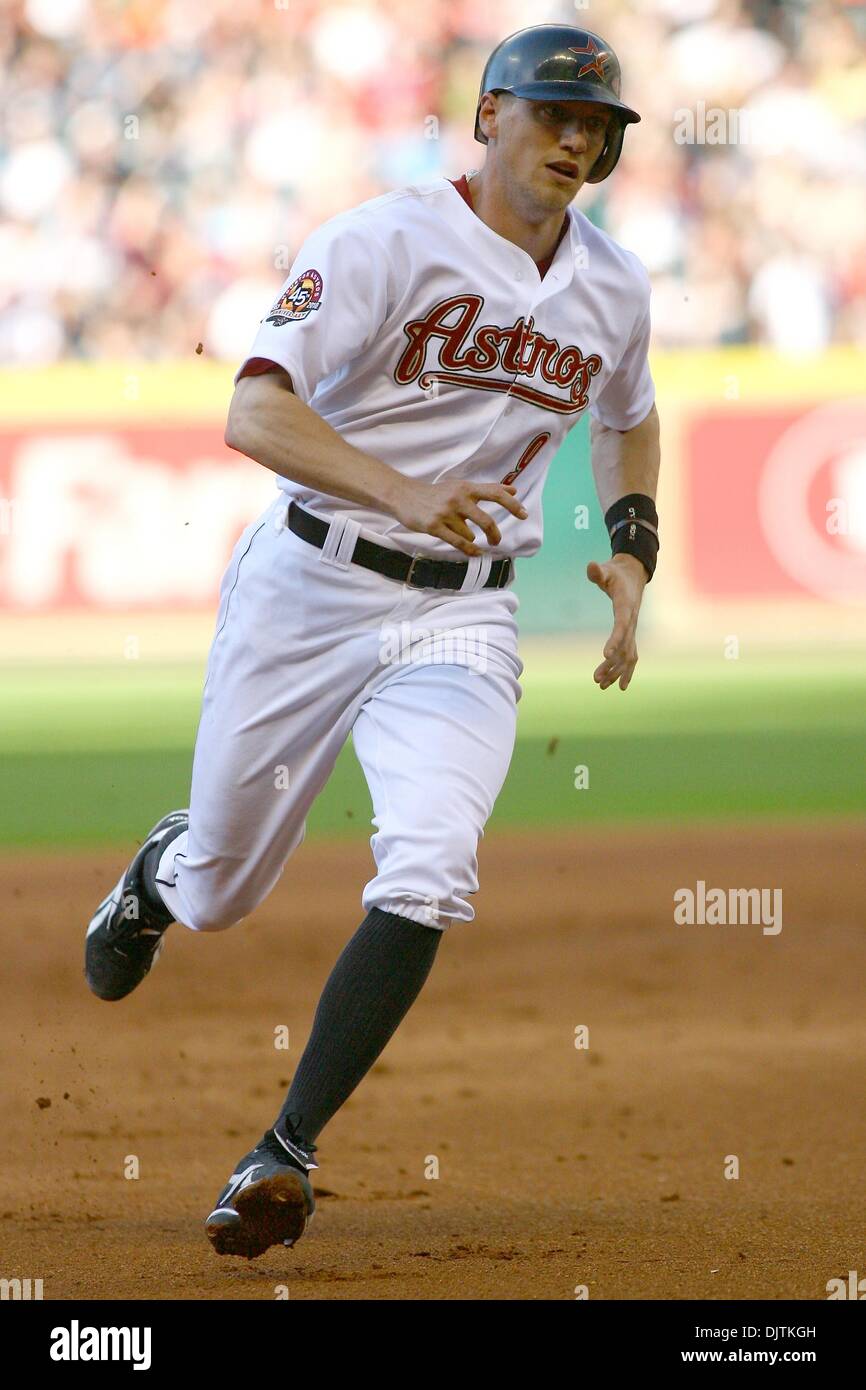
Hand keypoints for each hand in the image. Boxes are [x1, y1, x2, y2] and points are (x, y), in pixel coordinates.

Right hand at [387, 477, 527, 556]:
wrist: (405, 496)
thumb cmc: (437, 493)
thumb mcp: (461, 486)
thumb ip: (488, 489)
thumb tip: (513, 490)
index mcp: (466, 488)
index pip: (495, 493)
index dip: (512, 504)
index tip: (524, 514)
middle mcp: (458, 499)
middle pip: (486, 520)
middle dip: (494, 534)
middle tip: (496, 541)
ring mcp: (446, 514)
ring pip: (470, 534)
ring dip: (469, 538)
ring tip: (459, 532)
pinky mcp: (435, 527)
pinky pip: (458, 542)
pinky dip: (469, 549)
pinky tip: (475, 552)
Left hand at [586, 552, 647, 690]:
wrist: (633, 574)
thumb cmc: (615, 573)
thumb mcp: (606, 570)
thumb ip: (598, 571)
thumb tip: (591, 567)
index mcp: (626, 606)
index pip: (621, 625)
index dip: (615, 640)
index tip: (605, 654)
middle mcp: (632, 621)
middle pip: (624, 646)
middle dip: (611, 664)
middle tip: (596, 679)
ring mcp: (633, 629)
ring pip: (628, 655)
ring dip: (616, 671)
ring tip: (601, 686)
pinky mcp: (631, 634)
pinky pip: (630, 655)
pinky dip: (626, 671)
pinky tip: (619, 686)